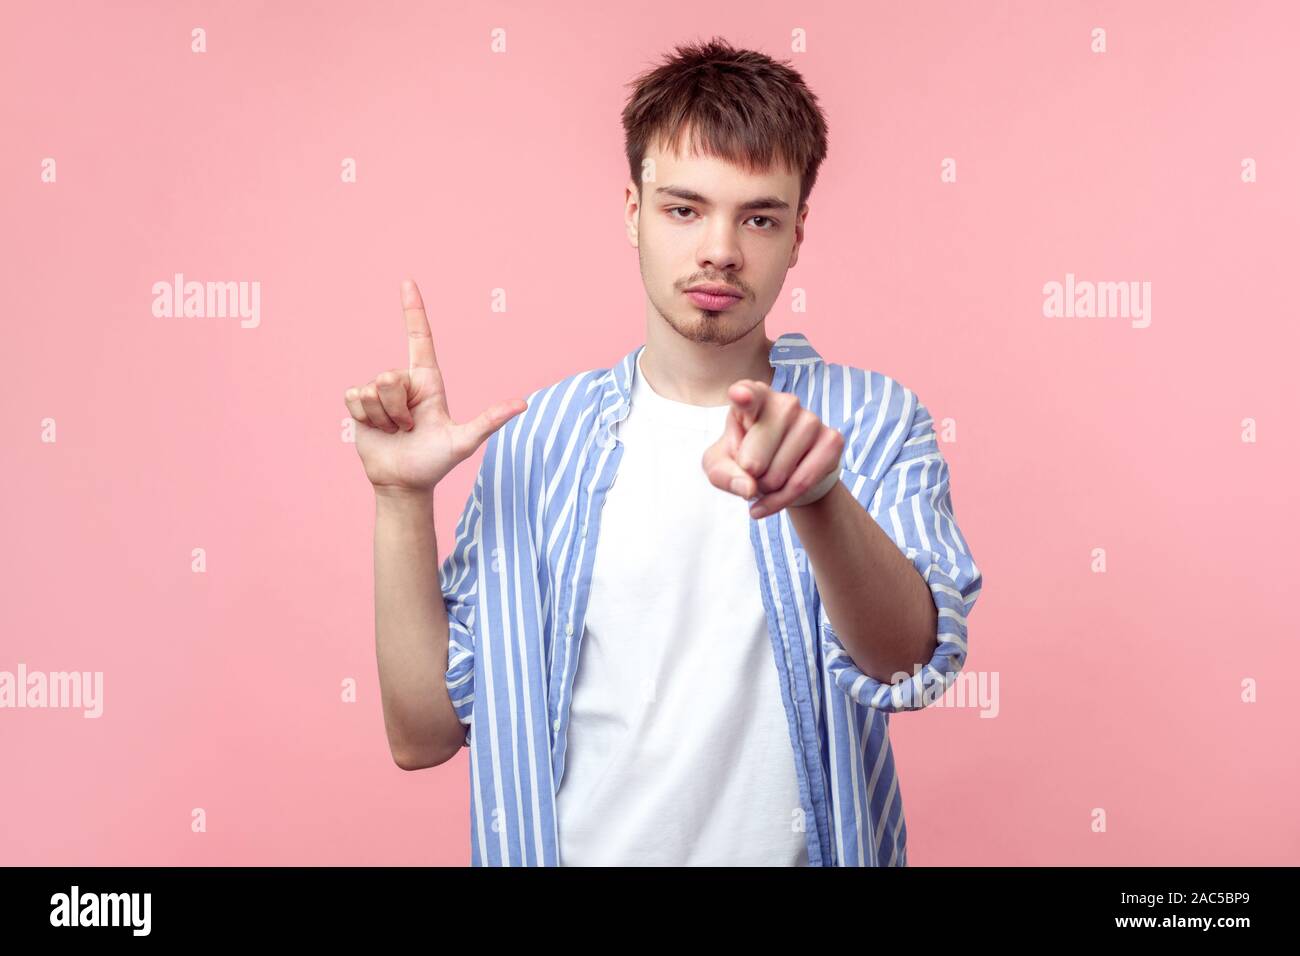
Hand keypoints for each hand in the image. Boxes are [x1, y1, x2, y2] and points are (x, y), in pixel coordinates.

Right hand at [344, 279, 526, 494]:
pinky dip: (366, 418)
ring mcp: (380, 392)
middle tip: (409, 427)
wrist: (403, 482)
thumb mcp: (464, 441)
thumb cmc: (435, 462)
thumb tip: (523, 404)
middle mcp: (404, 382)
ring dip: (383, 417)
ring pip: (372, 389)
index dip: (413, 309)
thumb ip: (490, 421)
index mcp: (428, 381)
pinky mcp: (360, 403)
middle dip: (398, 409)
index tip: (407, 281)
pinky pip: (354, 396)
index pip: (419, 338)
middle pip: (390, 376)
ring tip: (396, 431)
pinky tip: (377, 430)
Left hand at [701, 378, 843, 518]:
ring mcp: (812, 419)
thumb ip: (723, 474)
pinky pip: (803, 482)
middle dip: (749, 475)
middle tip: (751, 472)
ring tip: (765, 481)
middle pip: (758, 453)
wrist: (781, 474)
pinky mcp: (832, 440)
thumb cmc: (746, 460)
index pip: (748, 394)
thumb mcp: (720, 467)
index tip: (739, 396)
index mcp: (754, 398)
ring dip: (767, 488)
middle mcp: (786, 402)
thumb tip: (749, 488)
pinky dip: (783, 499)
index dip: (744, 396)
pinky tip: (772, 501)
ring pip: (780, 472)